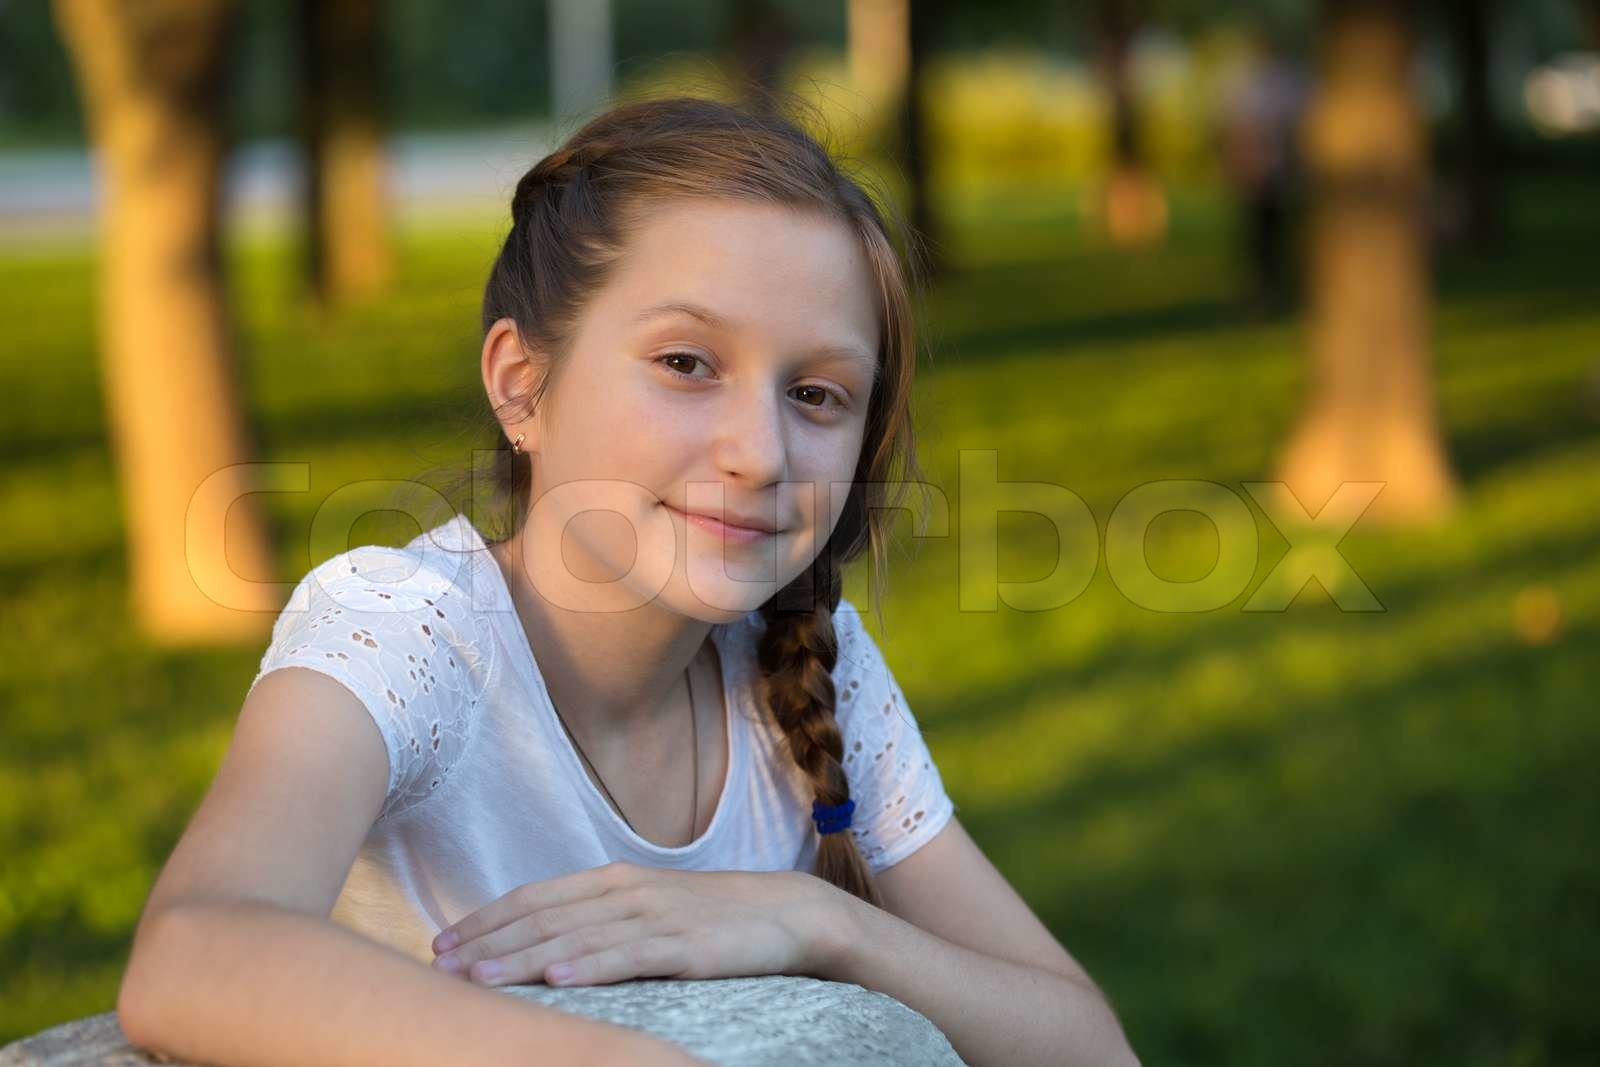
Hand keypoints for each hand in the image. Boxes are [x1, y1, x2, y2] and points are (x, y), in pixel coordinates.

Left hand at [429, 861, 853, 988]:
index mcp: (616, 879)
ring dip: (524, 959)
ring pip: (577, 939)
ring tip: (480, 978)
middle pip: (545, 916)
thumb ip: (600, 919)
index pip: (536, 896)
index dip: (487, 918)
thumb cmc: (714, 917)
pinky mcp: (687, 948)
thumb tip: (546, 942)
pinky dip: (591, 967)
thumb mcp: (649, 909)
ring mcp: (657, 918)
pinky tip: (559, 980)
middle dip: (489, 942)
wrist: (790, 913)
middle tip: (442, 967)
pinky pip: (630, 958)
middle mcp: (629, 892)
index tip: (444, 942)